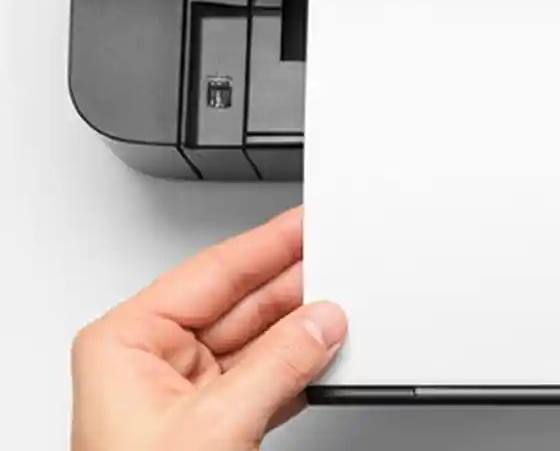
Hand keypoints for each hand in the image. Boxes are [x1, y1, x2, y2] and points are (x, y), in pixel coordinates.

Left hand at [71, 207, 346, 450]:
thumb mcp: (216, 425)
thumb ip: (279, 365)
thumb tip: (323, 321)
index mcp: (127, 342)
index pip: (213, 274)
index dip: (268, 245)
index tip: (308, 222)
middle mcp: (152, 362)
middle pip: (239, 303)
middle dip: (294, 287)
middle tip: (341, 262)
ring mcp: (185, 394)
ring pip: (259, 341)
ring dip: (302, 331)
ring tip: (344, 308)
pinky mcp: (214, 424)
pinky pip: (267, 378)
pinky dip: (300, 370)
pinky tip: (325, 355)